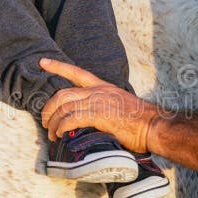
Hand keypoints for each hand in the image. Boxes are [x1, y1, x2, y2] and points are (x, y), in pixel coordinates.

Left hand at [39, 58, 160, 152]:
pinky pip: (72, 119)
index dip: (58, 66)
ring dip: (53, 122)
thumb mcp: (120, 106)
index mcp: (103, 87)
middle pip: (63, 94)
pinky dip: (62, 127)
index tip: (43, 62)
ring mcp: (99, 102)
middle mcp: (99, 91)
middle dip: (49, 107)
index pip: (77, 73)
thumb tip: (88, 121)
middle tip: (45, 121)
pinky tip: (61, 134)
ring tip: (52, 134)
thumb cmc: (141, 121)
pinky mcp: (100, 115)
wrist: (154, 126)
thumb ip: (103, 108)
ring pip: (64, 107)